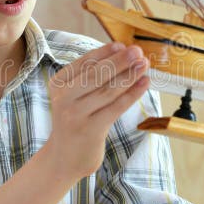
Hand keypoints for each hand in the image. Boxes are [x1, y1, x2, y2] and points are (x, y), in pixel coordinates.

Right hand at [46, 42, 149, 177]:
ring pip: (109, 90)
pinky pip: (116, 107)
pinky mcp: (91, 129)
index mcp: (59, 83)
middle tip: (138, 51)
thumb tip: (122, 54)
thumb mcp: (74, 96)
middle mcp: (64, 97)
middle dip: (120, 61)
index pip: (85, 62)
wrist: (63, 158)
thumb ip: (91, 77)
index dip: (105, 52)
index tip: (123, 45)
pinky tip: (144, 84)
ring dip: (129, 75)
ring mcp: (76, 114)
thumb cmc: (75, 120)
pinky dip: (132, 94)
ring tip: (144, 65)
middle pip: (97, 74)